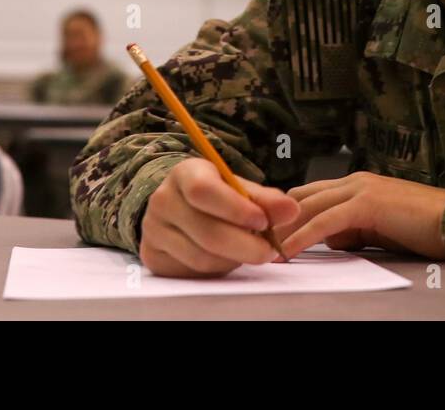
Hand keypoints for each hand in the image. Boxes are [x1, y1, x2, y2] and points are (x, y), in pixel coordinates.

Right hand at [139, 158, 299, 277]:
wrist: (177, 207)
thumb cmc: (214, 195)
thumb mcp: (237, 188)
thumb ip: (265, 200)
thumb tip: (291, 210)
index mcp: (184, 173)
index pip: (204, 191)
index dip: (236, 209)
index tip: (263, 222)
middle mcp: (163, 200)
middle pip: (207, 231)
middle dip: (246, 245)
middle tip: (269, 250)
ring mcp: (153, 230)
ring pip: (202, 257)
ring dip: (233, 259)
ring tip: (247, 250)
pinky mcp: (152, 256)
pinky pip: (192, 271)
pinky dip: (217, 268)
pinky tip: (226, 257)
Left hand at [276, 171, 444, 259]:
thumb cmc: (422, 228)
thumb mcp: (378, 230)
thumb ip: (352, 230)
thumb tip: (329, 239)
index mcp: (357, 184)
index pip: (309, 195)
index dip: (286, 214)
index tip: (265, 233)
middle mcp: (354, 181)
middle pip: (301, 198)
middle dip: (276, 220)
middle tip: (253, 241)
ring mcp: (359, 189)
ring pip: (307, 208)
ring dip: (282, 230)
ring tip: (260, 249)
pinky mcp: (366, 204)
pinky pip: (324, 222)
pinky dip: (302, 238)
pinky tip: (286, 253)